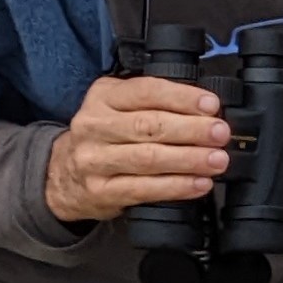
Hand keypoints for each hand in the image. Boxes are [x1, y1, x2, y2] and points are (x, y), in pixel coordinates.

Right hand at [45, 74, 227, 223]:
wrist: (62, 175)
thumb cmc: (103, 136)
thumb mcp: (117, 106)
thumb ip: (152, 102)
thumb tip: (205, 110)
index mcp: (103, 96)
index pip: (146, 91)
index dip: (182, 98)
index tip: (211, 105)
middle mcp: (94, 126)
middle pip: (149, 126)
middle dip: (192, 130)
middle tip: (220, 133)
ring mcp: (94, 160)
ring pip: (148, 158)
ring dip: (189, 160)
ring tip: (217, 160)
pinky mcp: (101, 190)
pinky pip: (144, 189)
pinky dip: (177, 186)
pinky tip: (199, 183)